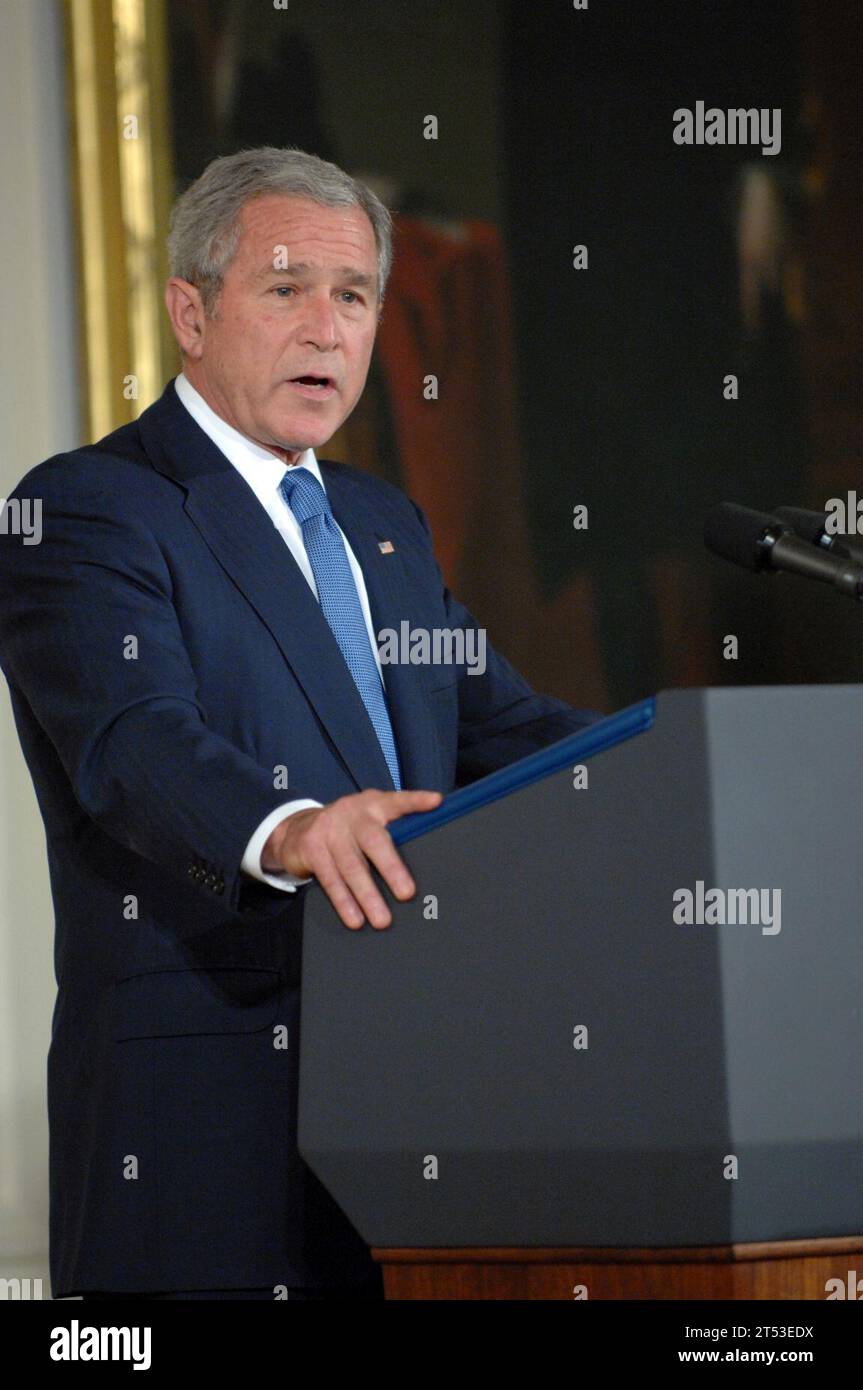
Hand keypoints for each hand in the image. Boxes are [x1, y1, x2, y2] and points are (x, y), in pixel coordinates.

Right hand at [262, 788, 442, 929]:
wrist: (295, 831)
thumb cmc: (347, 831)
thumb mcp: (368, 821)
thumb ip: (393, 829)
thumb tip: (429, 857)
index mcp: (373, 804)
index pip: (397, 800)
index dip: (416, 801)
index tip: (436, 802)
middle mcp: (351, 812)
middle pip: (373, 840)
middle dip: (391, 868)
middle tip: (407, 893)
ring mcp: (329, 829)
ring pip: (352, 866)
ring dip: (367, 896)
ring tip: (383, 920)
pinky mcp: (311, 848)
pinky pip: (330, 879)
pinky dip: (344, 902)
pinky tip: (355, 919)